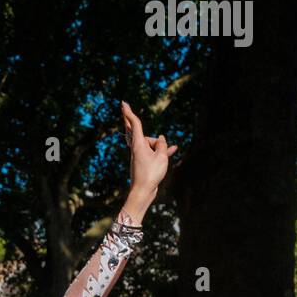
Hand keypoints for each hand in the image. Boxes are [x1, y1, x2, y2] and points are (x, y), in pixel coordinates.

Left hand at [121, 101, 177, 221]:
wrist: (143, 192)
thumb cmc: (151, 174)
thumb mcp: (161, 157)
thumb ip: (163, 145)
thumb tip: (161, 139)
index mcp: (138, 144)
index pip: (134, 124)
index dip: (129, 113)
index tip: (123, 104)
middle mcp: (136, 148)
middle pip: (140, 132)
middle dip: (132, 120)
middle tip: (123, 106)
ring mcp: (139, 155)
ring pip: (151, 144)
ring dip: (160, 148)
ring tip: (164, 159)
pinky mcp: (143, 162)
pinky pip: (154, 152)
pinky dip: (161, 151)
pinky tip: (173, 149)